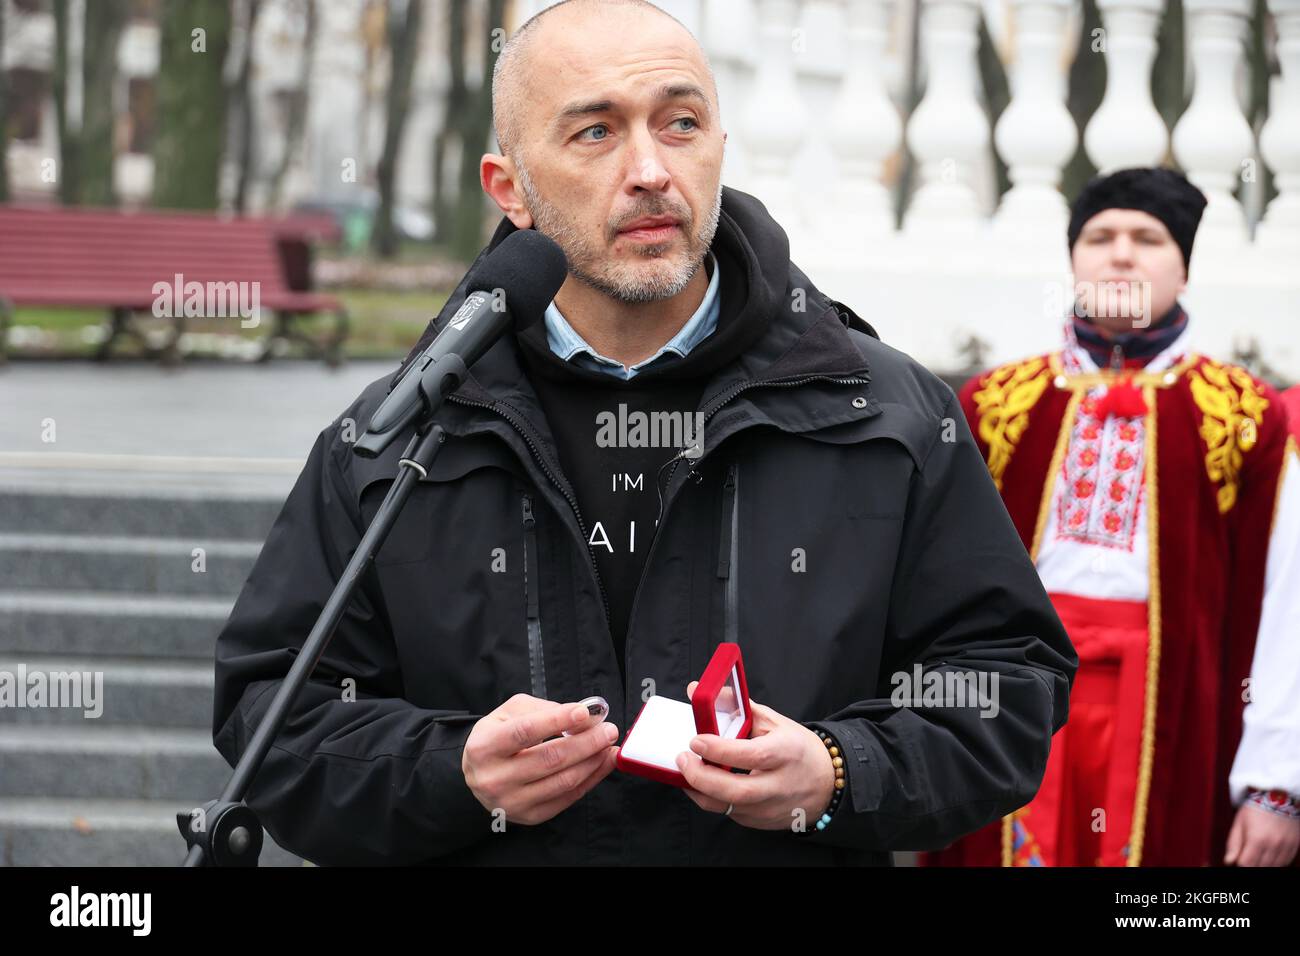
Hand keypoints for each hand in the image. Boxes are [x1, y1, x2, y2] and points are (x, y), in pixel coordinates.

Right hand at [462, 693, 618, 825]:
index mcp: (484, 747)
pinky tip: (602, 762)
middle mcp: (495, 778)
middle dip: (586, 742)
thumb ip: (543, 709)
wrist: (480, 775)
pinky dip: (591, 778)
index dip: (557, 720)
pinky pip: (569, 798)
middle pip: (550, 759)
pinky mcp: (530, 816)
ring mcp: (512, 802)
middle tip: (608, 729)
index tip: (585, 712)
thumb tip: (582, 716)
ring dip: (593, 761)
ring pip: (564, 781)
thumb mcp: (509, 713)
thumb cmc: (498, 738)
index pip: (525, 732)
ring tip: (608, 745)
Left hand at [674, 681, 835, 830]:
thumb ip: (736, 706)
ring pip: (728, 808)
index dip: (720, 749)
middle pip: (737, 791)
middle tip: (682, 759)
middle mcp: (780, 784)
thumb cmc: (797, 749)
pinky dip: (711, 798)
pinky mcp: (762, 821)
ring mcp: (771, 807)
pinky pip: (729, 813)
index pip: (752, 755)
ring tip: (685, 771)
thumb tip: (700, 691)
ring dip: (700, 790)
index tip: (696, 739)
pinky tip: (702, 783)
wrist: (827, 784)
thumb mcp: (774, 722)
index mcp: (786, 753)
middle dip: (702, 777)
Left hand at [1224, 800, 1299, 866]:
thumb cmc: (1255, 807)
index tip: (1239, 860)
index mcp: (1256, 839)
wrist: (1279, 794)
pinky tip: (1270, 856)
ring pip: (1274, 867)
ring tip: (1259, 856)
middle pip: (1260, 867)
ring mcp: (1286, 846)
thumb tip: (1229, 861)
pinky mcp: (1295, 845)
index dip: (1241, 864)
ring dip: (1264, 865)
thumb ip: (1233, 843)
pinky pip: (1286, 862)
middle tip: (1248, 857)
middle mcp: (1273, 845)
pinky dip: (1277, 862)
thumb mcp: (1239, 822)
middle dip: (1252, 865)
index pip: (1246, 864)